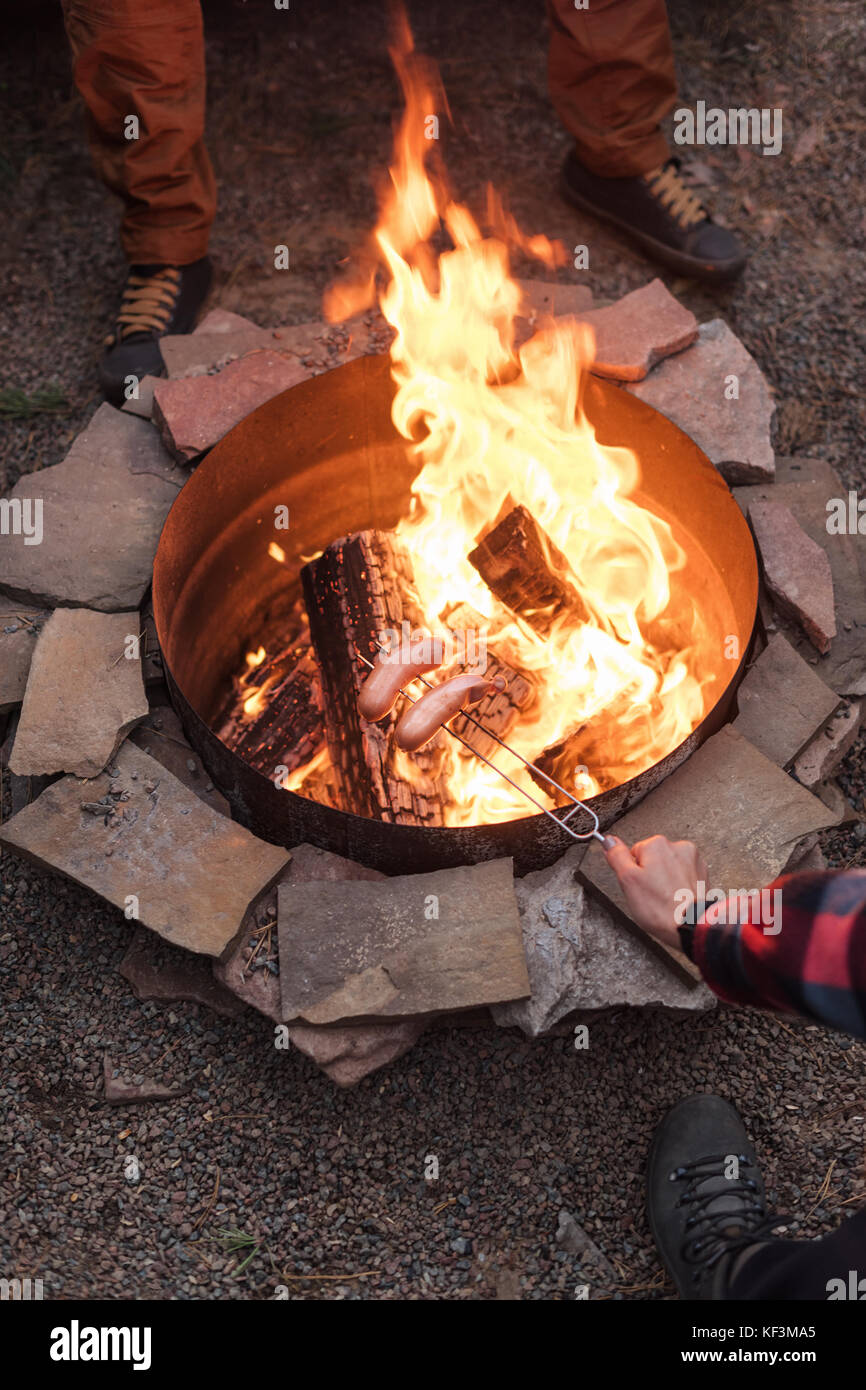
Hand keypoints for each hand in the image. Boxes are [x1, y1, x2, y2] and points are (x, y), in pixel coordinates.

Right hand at [602, 834, 707, 950]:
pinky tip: (678, 900)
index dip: (633, 873)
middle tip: (651, 896)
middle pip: (653, 859)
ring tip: (666, 900)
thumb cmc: (661, 908)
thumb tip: (609, 841)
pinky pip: (684, 876)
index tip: (639, 887)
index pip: (634, 853)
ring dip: (666, 881)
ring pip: (669, 868)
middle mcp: (678, 846)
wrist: (693, 926)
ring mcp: (693, 860)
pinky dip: (680, 886)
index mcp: (657, 844)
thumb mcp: (627, 881)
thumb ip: (617, 856)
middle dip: (650, 875)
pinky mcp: (703, 874)